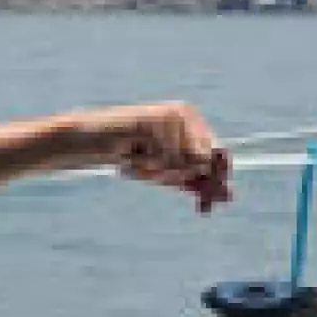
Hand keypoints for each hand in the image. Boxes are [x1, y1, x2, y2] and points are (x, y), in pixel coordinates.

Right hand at [96, 102, 230, 212]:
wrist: (88, 141)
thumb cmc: (128, 156)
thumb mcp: (166, 171)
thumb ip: (195, 179)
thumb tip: (228, 195)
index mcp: (193, 122)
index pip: (216, 155)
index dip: (212, 179)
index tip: (204, 203)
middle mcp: (186, 113)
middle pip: (203, 160)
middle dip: (178, 176)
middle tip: (152, 175)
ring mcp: (172, 114)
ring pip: (185, 161)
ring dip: (159, 172)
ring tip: (137, 164)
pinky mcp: (155, 119)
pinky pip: (165, 157)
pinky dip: (147, 166)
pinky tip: (129, 157)